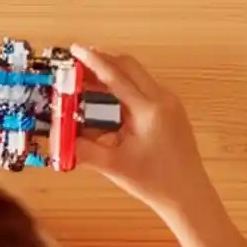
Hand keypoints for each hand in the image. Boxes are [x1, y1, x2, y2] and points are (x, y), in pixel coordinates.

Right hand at [71, 45, 218, 215]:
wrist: (189, 197)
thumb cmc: (156, 183)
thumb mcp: (113, 166)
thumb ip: (82, 149)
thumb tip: (57, 137)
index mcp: (149, 111)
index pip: (116, 76)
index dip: (93, 60)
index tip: (75, 50)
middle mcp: (163, 100)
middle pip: (128, 66)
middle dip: (102, 61)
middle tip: (76, 63)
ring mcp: (170, 104)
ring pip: (137, 75)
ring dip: (113, 72)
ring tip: (87, 79)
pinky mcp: (171, 110)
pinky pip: (144, 87)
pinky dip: (124, 85)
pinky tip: (108, 97)